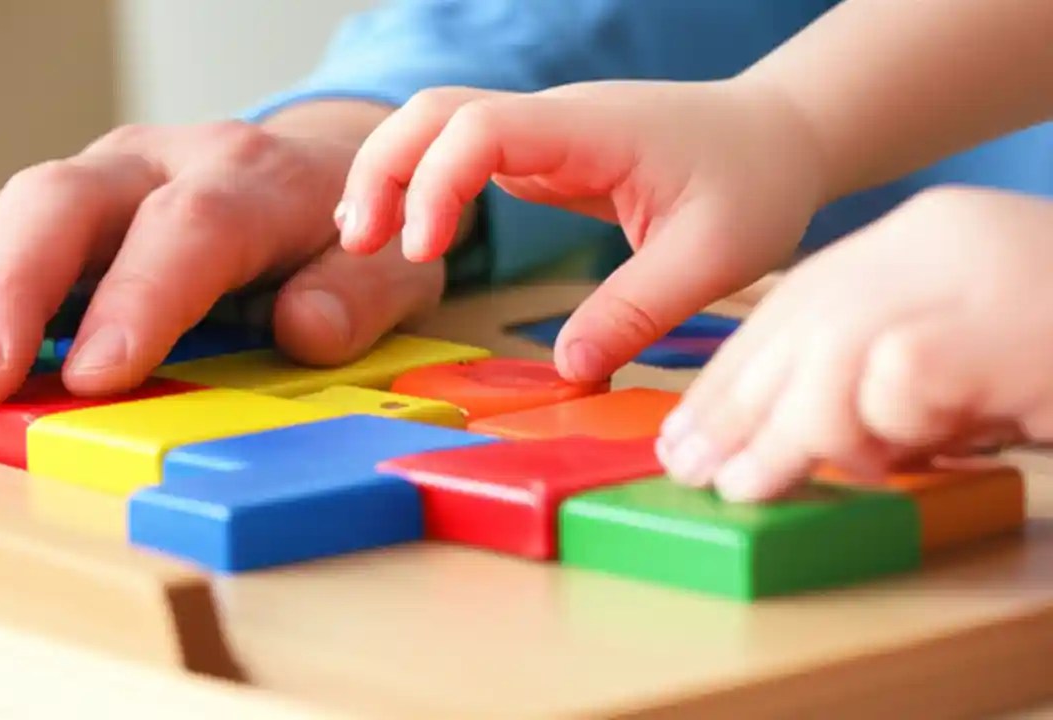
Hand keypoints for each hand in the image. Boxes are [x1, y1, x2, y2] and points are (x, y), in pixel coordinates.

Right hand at [0, 103, 449, 409]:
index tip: (94, 377)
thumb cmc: (346, 227)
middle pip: (56, 206)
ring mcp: (86, 187)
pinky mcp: (44, 218)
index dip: (136, 299)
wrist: (317, 165)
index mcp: (243, 179)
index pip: (183, 230)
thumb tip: (304, 330)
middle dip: (3, 294)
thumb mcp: (387, 260)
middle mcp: (148, 168)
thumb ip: (357, 293)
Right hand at [333, 79, 827, 381]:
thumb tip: (569, 370)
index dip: (434, 182)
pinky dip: (424, 190)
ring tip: (367, 242)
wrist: (776, 138)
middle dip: (383, 169)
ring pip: (437, 128)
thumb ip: (636, 310)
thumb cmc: (753, 182)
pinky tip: (415, 238)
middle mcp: (553, 123)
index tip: (424, 251)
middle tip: (361, 245)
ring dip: (392, 174)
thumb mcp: (712, 256)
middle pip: (433, 111)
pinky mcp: (540, 158)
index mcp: (590, 130)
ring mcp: (541, 136)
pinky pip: (461, 158)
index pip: (480, 126)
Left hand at [658, 187, 1052, 501]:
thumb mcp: (963, 356)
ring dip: (786, 434)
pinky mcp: (1003, 322)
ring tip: (754, 488)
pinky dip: (874, 431)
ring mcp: (977, 271)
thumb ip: (885, 371)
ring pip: (832, 352)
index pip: (798, 299)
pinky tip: (873, 469)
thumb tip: (788, 429)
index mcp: (926, 236)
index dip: (736, 368)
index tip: (691, 426)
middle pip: (801, 322)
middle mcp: (943, 238)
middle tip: (696, 469)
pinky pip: (897, 380)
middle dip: (737, 405)